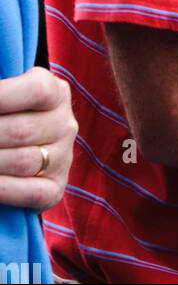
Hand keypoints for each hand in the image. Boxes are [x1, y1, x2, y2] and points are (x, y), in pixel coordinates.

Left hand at [0, 67, 77, 212]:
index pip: (36, 91)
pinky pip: (30, 193)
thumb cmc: (6, 114)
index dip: (2, 97)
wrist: (23, 141)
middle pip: (21, 131)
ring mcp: (63, 158)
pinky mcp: (56, 188)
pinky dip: (2, 190)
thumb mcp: (7, 96)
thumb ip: (0, 96)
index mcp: (57, 92)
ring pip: (23, 162)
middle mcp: (65, 124)